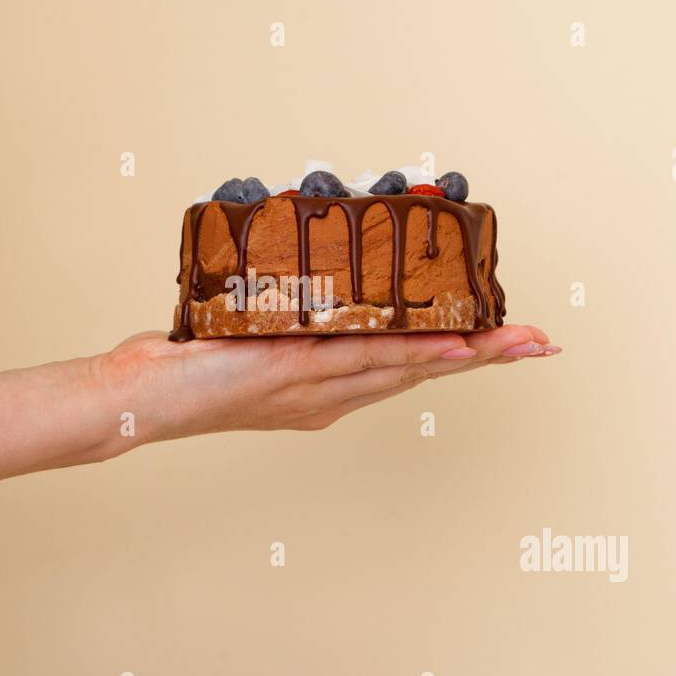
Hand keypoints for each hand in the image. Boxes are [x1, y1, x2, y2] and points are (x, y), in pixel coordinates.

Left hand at [97, 324, 559, 440]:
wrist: (136, 399)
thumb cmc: (184, 368)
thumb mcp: (245, 336)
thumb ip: (282, 316)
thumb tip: (304, 276)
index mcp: (322, 390)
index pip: (401, 365)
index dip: (457, 353)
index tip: (506, 340)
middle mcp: (325, 397)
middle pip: (418, 371)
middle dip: (483, 356)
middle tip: (539, 343)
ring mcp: (311, 389)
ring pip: (401, 366)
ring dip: (463, 354)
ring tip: (514, 343)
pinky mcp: (288, 373)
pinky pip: (358, 361)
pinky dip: (407, 355)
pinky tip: (445, 348)